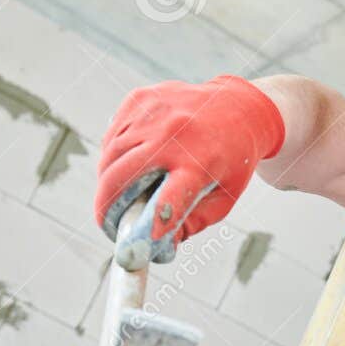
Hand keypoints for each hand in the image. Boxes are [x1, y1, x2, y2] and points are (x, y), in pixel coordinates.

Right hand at [93, 75, 284, 261]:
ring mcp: (155, 113)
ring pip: (110, 154)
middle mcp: (175, 135)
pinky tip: (123, 166)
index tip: (133, 246)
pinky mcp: (141, 98)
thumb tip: (158, 247)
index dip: (149, 222)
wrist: (239, 106)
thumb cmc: (231, 160)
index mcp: (201, 162)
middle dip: (105, 206)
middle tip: (107, 225)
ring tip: (113, 199)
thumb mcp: (224, 197)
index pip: (170, 197)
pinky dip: (112, 155)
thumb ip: (192, 223)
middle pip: (122, 175)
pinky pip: (113, 134)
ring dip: (106, 181)